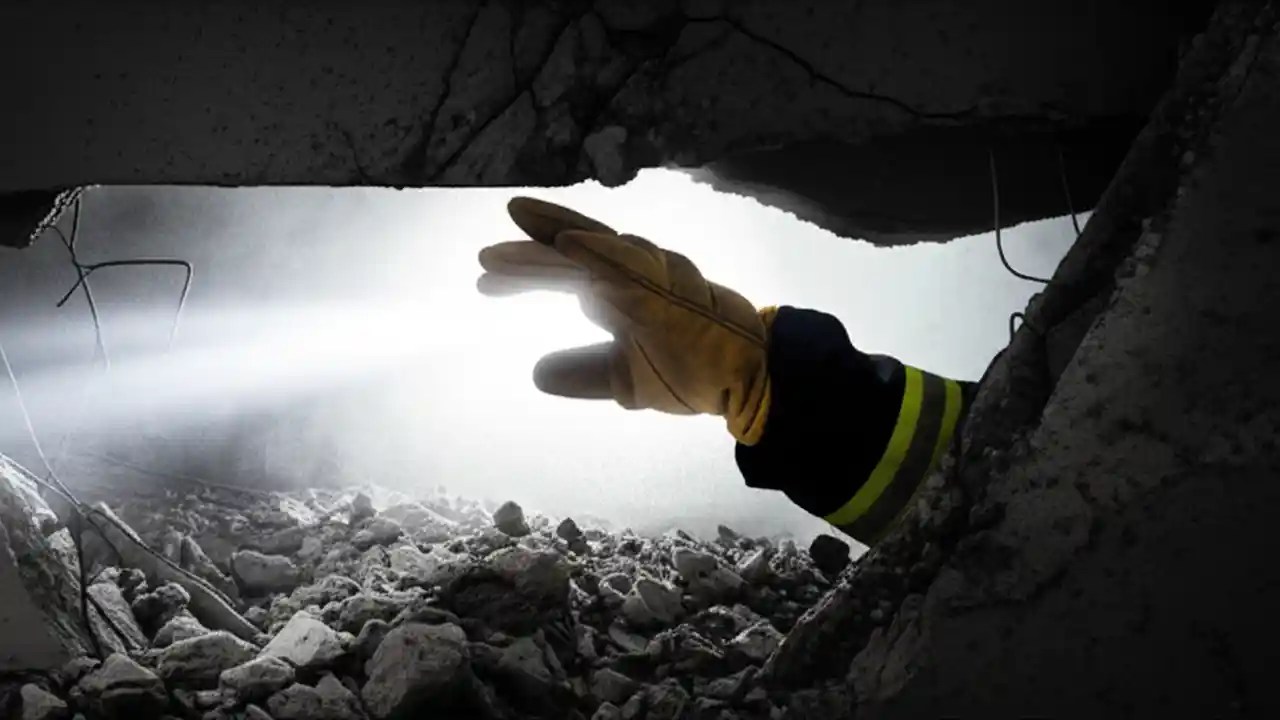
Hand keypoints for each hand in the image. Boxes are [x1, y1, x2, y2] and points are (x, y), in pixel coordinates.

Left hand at [477, 197, 773, 444]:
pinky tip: (566, 242)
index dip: (527, 271)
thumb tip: (535, 373)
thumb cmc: (695, 371)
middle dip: (529, 250)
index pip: (567, 272)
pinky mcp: (667, 294)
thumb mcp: (624, 380)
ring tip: (506, 247)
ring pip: (594, 253)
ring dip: (551, 246)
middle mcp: (635, 277)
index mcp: (622, 293)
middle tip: (485, 256)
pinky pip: (628, 266)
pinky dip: (597, 250)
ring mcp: (653, 280)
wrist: (750, 382)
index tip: (484, 281)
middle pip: (574, 251)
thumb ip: (583, 373)